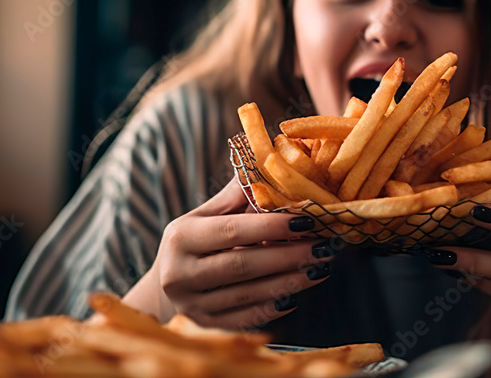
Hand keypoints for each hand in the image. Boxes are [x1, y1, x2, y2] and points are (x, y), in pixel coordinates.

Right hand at [154, 177, 333, 329]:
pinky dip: (273, 307)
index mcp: (180, 237)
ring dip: (290, 281)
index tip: (308, 220)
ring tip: (320, 267)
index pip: (233, 230)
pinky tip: (296, 295)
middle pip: (242, 265)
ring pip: (248, 294)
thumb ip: (239, 193)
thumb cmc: (198, 239)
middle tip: (323, 248)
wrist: (167, 282)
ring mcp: (191, 304)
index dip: (272, 226)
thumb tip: (274, 164)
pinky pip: (245, 318)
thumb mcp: (209, 213)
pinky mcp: (204, 326)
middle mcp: (179, 274)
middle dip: (288, 256)